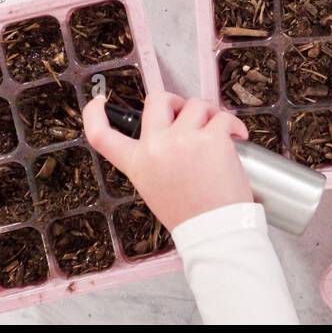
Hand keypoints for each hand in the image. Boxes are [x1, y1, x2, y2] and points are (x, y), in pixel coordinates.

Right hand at [83, 92, 252, 230]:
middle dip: (176, 101)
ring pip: (196, 104)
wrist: (215, 231)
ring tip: (218, 133)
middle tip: (190, 114)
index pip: (101, 135)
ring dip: (209, 115)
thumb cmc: (190, 215)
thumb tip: (168, 135)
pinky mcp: (211, 138)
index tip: (99, 102)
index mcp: (136, 163)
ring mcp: (183, 140)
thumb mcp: (154, 189)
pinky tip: (237, 136)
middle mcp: (155, 147)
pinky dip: (233, 124)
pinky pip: (223, 117)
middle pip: (157, 100)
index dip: (94, 114)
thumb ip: (152, 160)